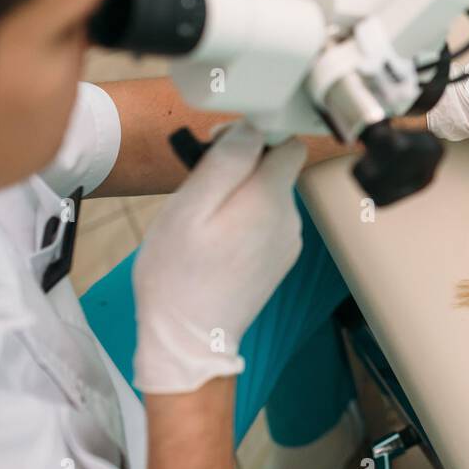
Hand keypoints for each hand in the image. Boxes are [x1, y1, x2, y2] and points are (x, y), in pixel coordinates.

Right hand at [132, 121, 309, 393]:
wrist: (188, 339)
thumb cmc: (178, 275)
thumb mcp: (188, 207)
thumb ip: (225, 163)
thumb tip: (251, 128)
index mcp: (271, 198)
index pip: (289, 144)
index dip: (255, 136)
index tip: (220, 148)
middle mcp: (290, 218)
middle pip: (275, 170)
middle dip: (241, 170)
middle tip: (200, 191)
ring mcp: (288, 242)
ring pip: (267, 197)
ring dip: (239, 197)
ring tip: (203, 223)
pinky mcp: (279, 260)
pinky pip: (265, 223)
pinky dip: (243, 222)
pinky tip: (216, 243)